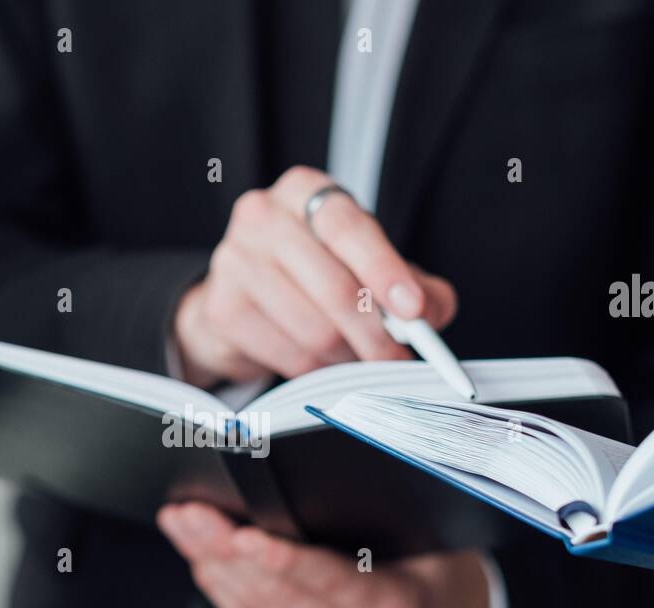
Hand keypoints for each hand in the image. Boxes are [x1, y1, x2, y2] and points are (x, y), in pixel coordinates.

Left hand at [157, 502, 488, 607]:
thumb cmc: (442, 557)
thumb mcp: (437, 530)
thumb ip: (392, 505)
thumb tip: (339, 457)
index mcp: (392, 605)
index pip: (332, 582)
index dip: (286, 564)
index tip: (247, 538)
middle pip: (277, 593)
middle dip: (226, 551)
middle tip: (190, 514)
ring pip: (254, 604)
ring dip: (210, 561)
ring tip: (181, 521)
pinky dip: (218, 579)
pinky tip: (196, 550)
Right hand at [174, 165, 456, 386]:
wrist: (242, 300)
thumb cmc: (315, 275)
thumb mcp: (370, 267)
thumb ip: (415, 283)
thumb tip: (432, 312)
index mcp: (306, 191)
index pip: (348, 227)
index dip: (384, 270)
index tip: (413, 309)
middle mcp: (263, 215)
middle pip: (334, 287)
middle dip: (376, 334)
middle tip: (396, 359)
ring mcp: (235, 260)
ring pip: (314, 330)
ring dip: (346, 356)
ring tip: (352, 356)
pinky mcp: (222, 308)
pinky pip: (289, 355)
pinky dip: (316, 370)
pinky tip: (318, 361)